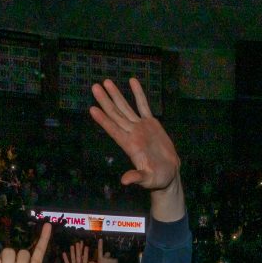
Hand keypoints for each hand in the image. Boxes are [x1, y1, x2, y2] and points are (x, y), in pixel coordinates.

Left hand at [89, 78, 180, 193]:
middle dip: (105, 101)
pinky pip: (143, 105)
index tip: (92, 108)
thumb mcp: (147, 179)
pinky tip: (132, 81)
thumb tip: (125, 181)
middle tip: (95, 87)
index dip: (103, 120)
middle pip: (115, 115)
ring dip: (116, 95)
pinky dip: (138, 93)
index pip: (113, 130)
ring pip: (125, 107)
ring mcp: (140, 127)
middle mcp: (132, 134)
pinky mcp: (151, 124)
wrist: (169, 173)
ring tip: (106, 82)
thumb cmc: (157, 179)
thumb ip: (136, 177)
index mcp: (130, 145)